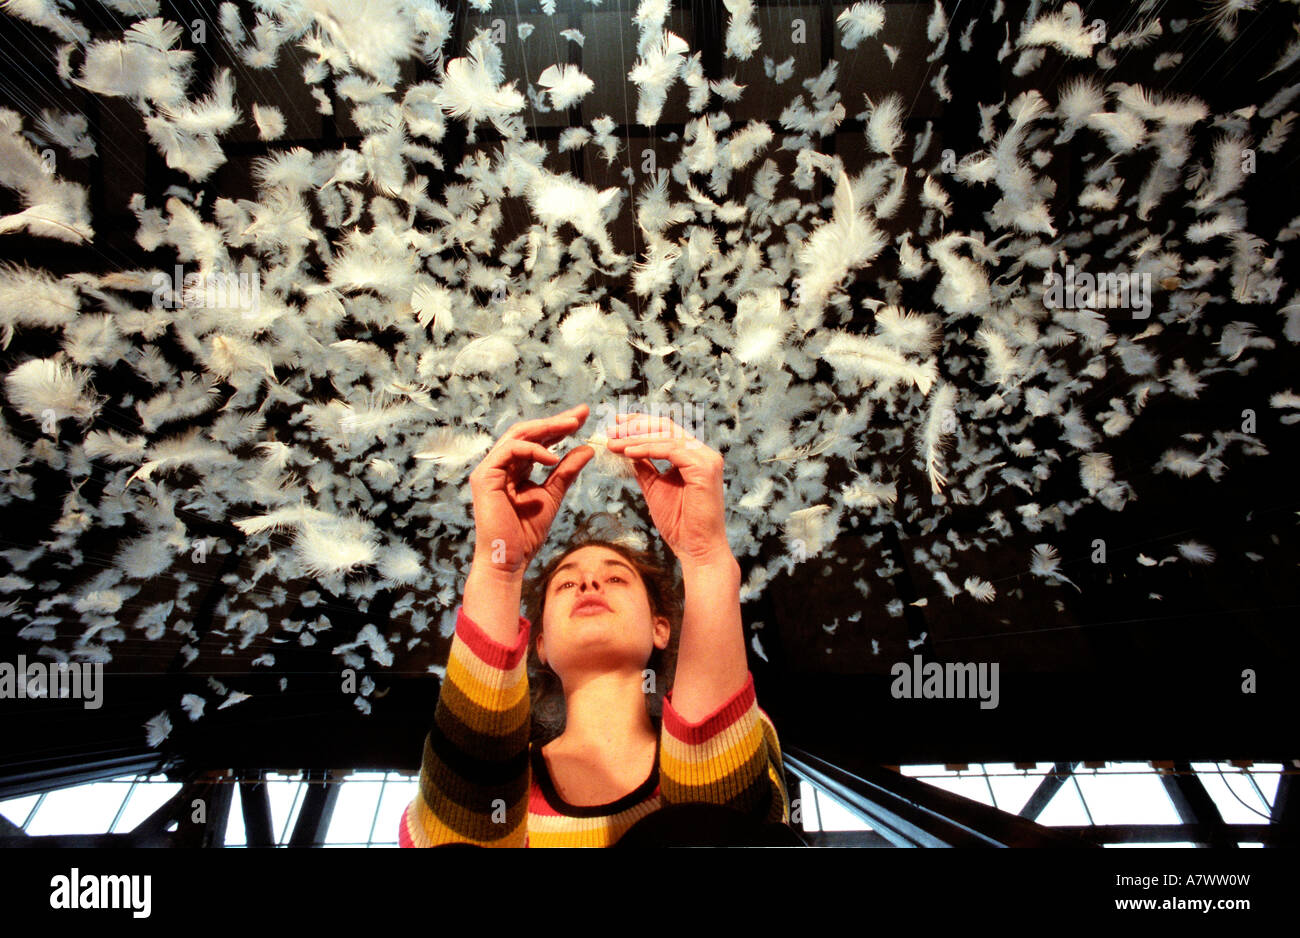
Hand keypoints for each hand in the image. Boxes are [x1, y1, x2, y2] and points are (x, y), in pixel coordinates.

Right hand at [468, 404, 593, 576]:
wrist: (509, 560)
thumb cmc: (526, 534)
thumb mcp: (552, 495)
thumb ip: (566, 472)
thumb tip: (588, 448)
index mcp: (514, 468)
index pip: (537, 440)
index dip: (559, 427)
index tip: (584, 417)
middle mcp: (500, 465)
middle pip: (528, 432)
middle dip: (556, 421)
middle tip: (581, 413)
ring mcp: (489, 469)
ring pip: (518, 435)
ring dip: (547, 428)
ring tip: (573, 426)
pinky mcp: (484, 476)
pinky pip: (510, 450)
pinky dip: (533, 450)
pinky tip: (553, 458)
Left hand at [604, 412, 732, 566]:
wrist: (696, 549)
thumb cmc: (679, 524)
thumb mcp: (655, 488)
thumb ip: (645, 467)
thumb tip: (626, 450)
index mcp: (694, 456)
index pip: (666, 430)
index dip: (640, 423)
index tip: (616, 425)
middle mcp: (703, 453)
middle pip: (666, 427)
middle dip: (635, 426)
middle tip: (611, 429)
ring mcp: (707, 459)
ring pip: (666, 436)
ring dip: (635, 438)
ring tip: (613, 443)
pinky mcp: (704, 468)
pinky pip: (671, 450)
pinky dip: (647, 449)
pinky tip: (628, 452)